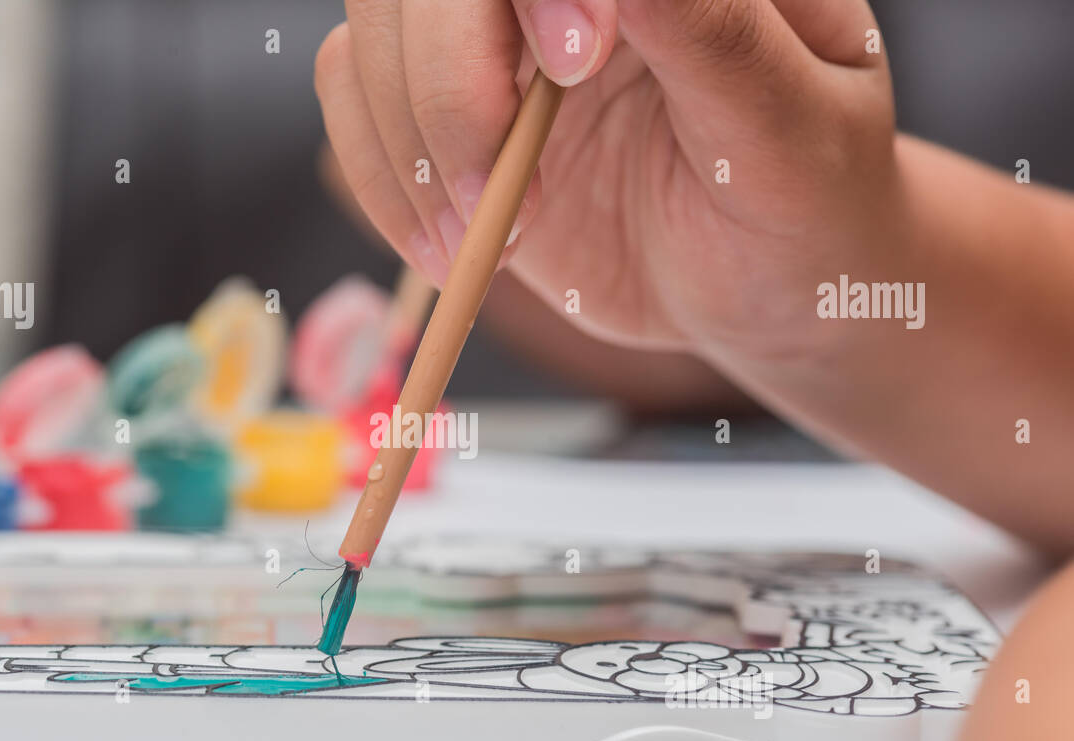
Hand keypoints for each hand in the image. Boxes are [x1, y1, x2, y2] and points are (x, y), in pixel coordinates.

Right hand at [315, 0, 896, 357]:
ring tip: (485, 238)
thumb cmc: (803, 203)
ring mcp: (498, 44)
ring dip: (409, 149)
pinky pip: (356, 107)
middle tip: (504, 189)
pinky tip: (448, 245)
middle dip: (449, 82)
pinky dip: (382, 184)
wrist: (760, 285)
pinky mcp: (454, 111)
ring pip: (372, 36)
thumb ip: (716, 36)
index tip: (580, 62)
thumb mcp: (793, 128)